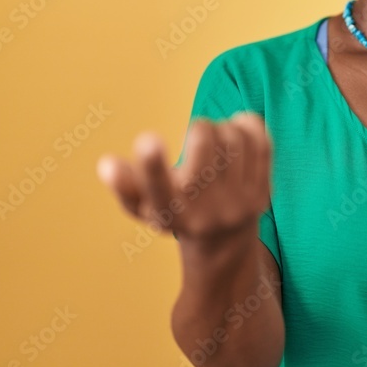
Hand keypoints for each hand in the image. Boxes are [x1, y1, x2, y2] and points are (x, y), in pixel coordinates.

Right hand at [96, 113, 272, 242]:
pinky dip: (248, 125)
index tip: (147, 139)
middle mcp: (205, 212)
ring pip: (234, 140)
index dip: (152, 164)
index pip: (158, 189)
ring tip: (217, 136)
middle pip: (205, 146)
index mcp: (170, 214)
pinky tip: (238, 126)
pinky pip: (260, 145)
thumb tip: (106, 163)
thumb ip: (124, 184)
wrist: (222, 240)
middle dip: (200, 128)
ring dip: (223, 127)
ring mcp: (237, 204)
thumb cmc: (175, 211)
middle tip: (197, 132)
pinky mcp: (261, 194)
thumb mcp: (144, 205)